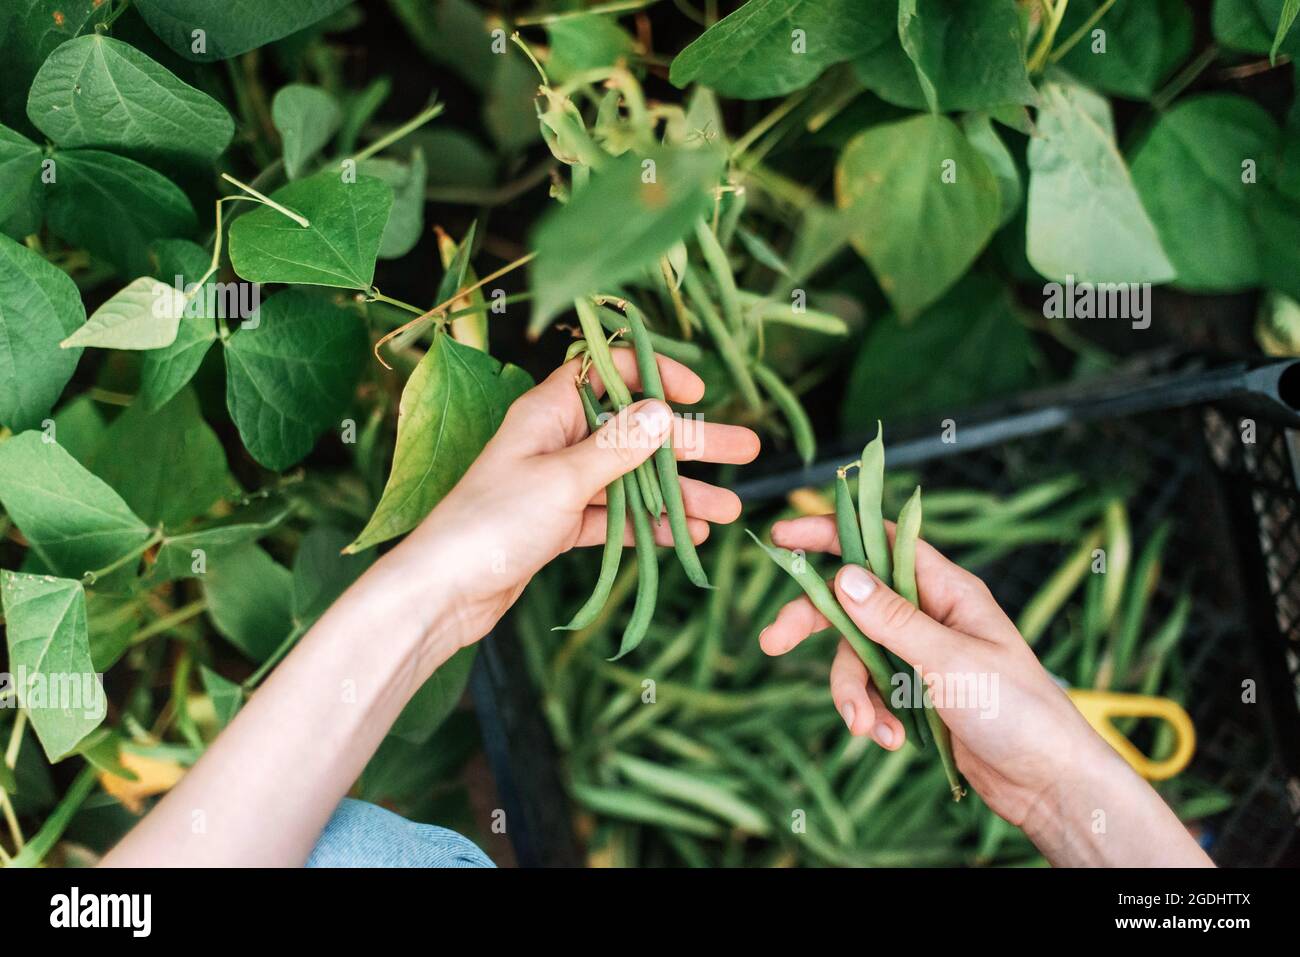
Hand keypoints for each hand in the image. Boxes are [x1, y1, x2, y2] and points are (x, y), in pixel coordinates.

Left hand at [391, 350, 759, 656]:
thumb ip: (616, 448)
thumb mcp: (561, 480)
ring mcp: (558, 485)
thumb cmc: (490, 525)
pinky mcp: (559, 525)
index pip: (607, 371)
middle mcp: (556, 441)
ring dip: (677, 493)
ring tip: (728, 512)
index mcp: (548, 412)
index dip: (653, 374)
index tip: (697, 391)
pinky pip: (614, 517)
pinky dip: (647, 525)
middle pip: (634, 430)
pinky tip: (686, 536)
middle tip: (747, 449)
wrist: (442, 594)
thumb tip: (663, 410)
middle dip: (690, 442)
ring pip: (631, 479)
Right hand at [759, 515, 1211, 866]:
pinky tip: (892, 741)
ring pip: (858, 656)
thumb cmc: (1017, 710)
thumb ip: (893, 620)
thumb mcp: (950, 661)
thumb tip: (842, 575)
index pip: (881, 542)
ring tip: (868, 728)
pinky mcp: (918, 693)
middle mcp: (931, 614)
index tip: (783, 534)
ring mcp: (923, 654)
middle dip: (814, 624)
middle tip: (771, 642)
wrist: (1047, 782)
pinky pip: (873, 691)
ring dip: (854, 694)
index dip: (831, 533)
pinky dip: (873, 715)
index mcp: (948, 590)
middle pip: (854, 601)